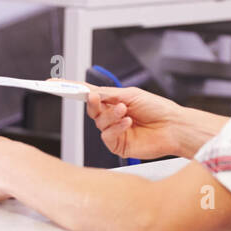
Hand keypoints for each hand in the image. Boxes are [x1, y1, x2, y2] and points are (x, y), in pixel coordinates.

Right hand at [86, 86, 211, 160]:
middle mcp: (113, 117)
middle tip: (96, 98)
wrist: (173, 127)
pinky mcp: (118, 146)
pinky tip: (127, 122)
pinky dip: (116, 127)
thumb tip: (90, 92)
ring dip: (111, 115)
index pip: (92, 96)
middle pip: (92, 110)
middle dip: (93, 104)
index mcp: (115, 101)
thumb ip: (108, 95)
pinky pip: (107, 136)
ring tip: (125, 110)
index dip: (76, 91)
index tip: (58, 85)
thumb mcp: (130, 94)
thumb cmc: (158, 109)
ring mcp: (115, 131)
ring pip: (99, 123)